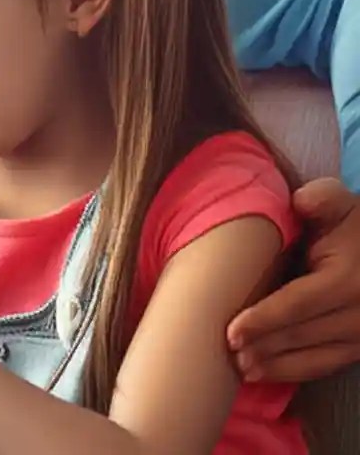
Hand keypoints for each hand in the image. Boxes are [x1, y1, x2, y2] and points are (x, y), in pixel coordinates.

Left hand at [228, 177, 359, 380]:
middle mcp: (358, 313)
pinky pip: (327, 365)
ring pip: (315, 358)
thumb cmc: (354, 227)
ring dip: (277, 367)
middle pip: (301, 335)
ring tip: (242, 371)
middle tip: (227, 355)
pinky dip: (296, 372)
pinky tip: (267, 375)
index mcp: (346, 279)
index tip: (231, 332)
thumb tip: (300, 202)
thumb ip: (322, 198)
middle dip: (263, 347)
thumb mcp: (342, 205)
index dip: (263, 320)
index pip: (297, 304)